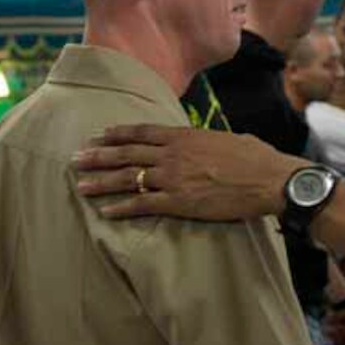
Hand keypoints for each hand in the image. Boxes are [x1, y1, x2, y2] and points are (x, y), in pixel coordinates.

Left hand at [73, 125, 307, 220]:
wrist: (269, 179)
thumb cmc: (256, 158)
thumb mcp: (229, 140)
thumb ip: (209, 142)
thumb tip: (208, 144)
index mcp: (185, 136)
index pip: (142, 132)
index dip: (118, 134)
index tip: (99, 136)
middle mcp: (173, 155)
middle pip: (127, 153)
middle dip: (99, 156)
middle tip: (76, 158)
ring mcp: (174, 178)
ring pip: (128, 178)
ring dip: (102, 182)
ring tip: (81, 185)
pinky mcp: (179, 202)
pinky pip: (143, 205)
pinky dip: (122, 208)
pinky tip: (106, 211)